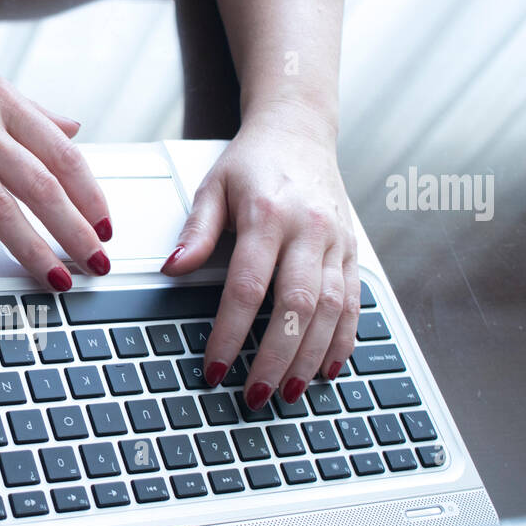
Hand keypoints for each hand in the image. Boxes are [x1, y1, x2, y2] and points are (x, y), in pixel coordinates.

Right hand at [0, 15, 111, 289]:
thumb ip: (30, 111)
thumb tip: (72, 130)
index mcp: (1, 102)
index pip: (61, 155)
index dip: (90, 195)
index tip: (104, 226)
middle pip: (40, 185)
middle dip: (74, 230)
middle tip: (95, 261)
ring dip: (32, 247)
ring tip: (55, 277)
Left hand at [162, 106, 358, 409]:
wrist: (300, 130)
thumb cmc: (252, 163)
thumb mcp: (212, 187)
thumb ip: (195, 232)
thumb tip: (171, 270)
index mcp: (269, 216)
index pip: (247, 287)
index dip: (230, 333)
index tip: (214, 367)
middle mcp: (309, 230)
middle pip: (296, 307)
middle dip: (275, 357)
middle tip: (256, 394)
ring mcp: (336, 242)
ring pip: (331, 311)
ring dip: (310, 357)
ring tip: (288, 392)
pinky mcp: (352, 251)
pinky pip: (354, 303)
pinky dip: (342, 340)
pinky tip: (326, 368)